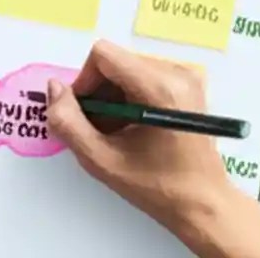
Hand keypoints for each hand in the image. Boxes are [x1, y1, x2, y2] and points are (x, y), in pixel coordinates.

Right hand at [45, 41, 227, 229]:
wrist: (204, 203)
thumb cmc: (159, 187)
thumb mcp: (103, 161)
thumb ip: (69, 123)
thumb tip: (55, 89)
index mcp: (161, 89)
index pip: (104, 56)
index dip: (84, 81)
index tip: (84, 113)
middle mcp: (178, 74)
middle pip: (116, 62)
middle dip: (99, 92)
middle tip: (98, 129)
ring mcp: (186, 77)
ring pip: (128, 68)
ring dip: (113, 97)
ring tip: (116, 132)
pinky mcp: (189, 84)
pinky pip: (145, 75)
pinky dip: (130, 97)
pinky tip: (131, 127)